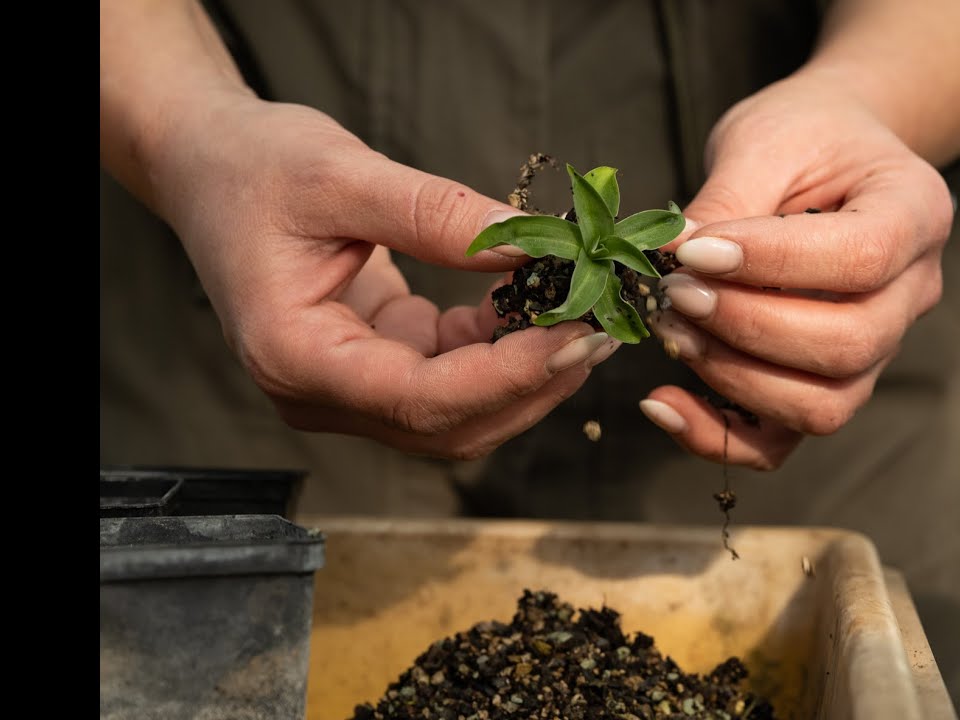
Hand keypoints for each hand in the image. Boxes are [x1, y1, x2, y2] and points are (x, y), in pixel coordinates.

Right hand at [145, 96, 620, 457]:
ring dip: (526, 372)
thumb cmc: (252, 168)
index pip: (420, 400)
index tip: (576, 334)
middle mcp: (318, 392)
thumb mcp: (342, 175)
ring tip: (581, 313)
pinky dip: (501, 347)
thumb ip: (439, 216)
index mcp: (294, 357)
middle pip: (450, 424)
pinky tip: (533, 301)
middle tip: (602, 327)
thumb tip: (536, 245)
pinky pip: (452, 374)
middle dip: (533, 383)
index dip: (508, 376)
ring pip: (460, 412)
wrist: (209, 166)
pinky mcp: (373, 364)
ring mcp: (347, 386)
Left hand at [641, 70, 952, 469]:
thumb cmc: (805, 137)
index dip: (773, 264)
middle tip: (676, 291)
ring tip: (670, 328)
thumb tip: (665, 258)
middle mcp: (913, 293)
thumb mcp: (766, 142)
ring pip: (823, 407)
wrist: (831, 152)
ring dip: (733, 378)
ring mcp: (877, 350)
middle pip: (849, 346)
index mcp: (915, 212)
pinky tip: (661, 402)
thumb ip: (724, 202)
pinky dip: (718, 435)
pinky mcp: (826, 384)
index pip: (862, 258)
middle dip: (747, 326)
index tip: (695, 249)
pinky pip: (783, 442)